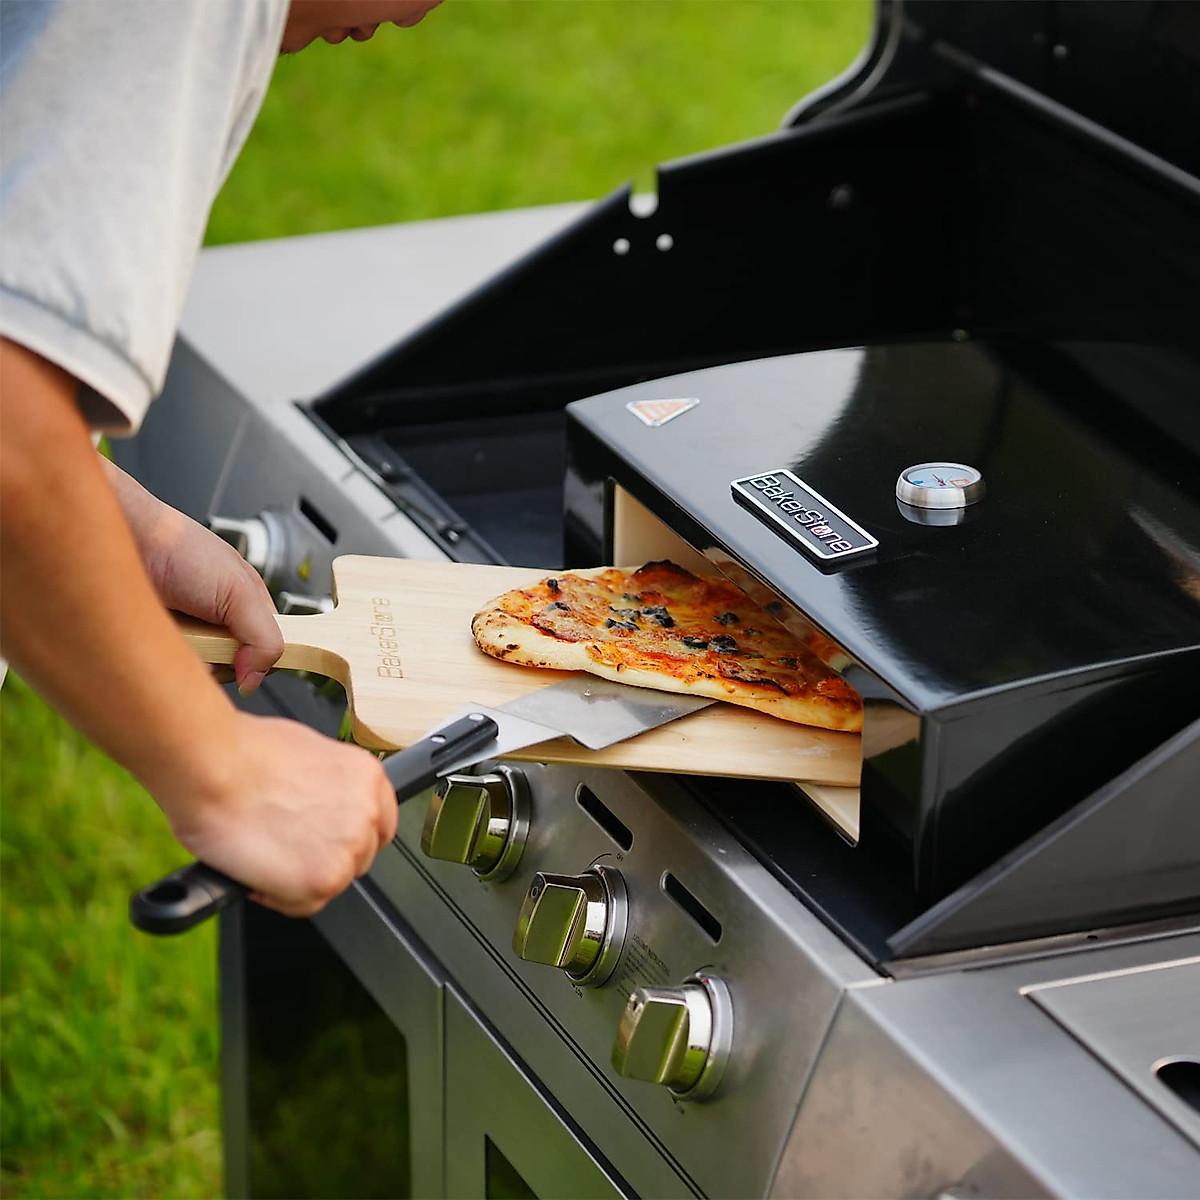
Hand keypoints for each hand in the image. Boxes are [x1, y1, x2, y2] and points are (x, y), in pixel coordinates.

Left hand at [100, 460, 281, 693]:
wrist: (125, 538)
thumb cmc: (179, 549)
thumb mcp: (239, 590)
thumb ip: (263, 634)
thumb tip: (256, 677)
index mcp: (249, 608)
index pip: (268, 651)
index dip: (259, 663)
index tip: (245, 664)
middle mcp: (219, 624)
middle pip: (233, 668)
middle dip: (219, 664)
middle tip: (206, 641)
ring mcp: (187, 635)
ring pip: (199, 672)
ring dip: (190, 662)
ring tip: (177, 635)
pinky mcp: (158, 642)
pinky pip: (167, 668)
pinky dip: (163, 661)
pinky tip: (159, 640)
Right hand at [165, 712, 397, 915]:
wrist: (214, 766)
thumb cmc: (244, 753)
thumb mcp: (306, 752)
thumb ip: (326, 784)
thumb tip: (316, 800)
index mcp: (368, 777)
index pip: (379, 824)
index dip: (348, 836)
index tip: (327, 840)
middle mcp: (367, 813)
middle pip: (358, 856)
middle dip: (323, 857)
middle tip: (285, 845)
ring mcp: (350, 848)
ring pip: (332, 883)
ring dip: (299, 877)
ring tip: (263, 851)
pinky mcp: (323, 880)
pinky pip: (304, 904)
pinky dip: (278, 896)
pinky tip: (257, 868)